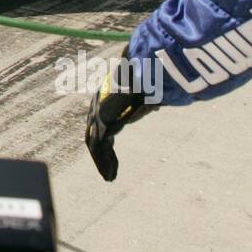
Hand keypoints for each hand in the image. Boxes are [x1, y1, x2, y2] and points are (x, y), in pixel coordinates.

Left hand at [85, 55, 158, 180]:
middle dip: (101, 156)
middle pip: (94, 137)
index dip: (105, 142)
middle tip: (108, 171)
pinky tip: (110, 175)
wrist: (140, 74)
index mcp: (104, 101)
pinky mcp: (101, 124)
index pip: (101, 126)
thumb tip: (157, 104)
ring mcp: (97, 116)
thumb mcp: (146, 95)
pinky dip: (104, 163)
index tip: (111, 155)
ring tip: (108, 178)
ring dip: (102, 163)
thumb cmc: (145, 81)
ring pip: (94, 146)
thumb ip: (147, 102)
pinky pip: (100, 148)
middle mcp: (97, 108)